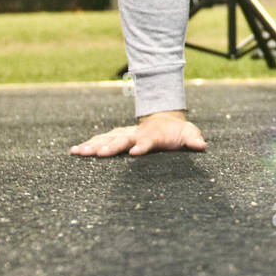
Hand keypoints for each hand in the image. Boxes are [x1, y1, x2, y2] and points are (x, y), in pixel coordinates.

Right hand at [70, 110, 206, 156]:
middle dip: (109, 147)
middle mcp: (135, 134)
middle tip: (97, 154)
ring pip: (107, 139)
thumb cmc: (177, 133)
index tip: (134, 153)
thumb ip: (193, 139)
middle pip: (121, 140)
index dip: (141, 146)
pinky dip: (88, 144)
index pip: (147, 141)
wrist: (164, 121)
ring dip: (92, 145)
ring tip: (77, 152)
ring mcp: (124, 134)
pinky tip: (74, 151)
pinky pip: (100, 140)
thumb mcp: (189, 135)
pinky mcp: (117, 137)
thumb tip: (201, 145)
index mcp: (152, 135)